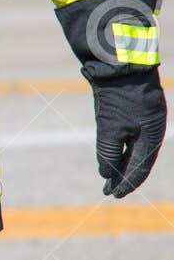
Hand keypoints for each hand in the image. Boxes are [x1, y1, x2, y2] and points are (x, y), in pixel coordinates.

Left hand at [91, 70, 165, 196]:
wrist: (118, 64)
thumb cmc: (118, 98)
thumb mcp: (110, 129)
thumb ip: (108, 153)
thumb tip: (107, 173)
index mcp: (152, 136)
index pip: (140, 167)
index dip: (127, 183)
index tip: (113, 194)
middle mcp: (151, 129)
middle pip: (138, 159)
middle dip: (123, 176)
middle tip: (108, 191)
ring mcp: (143, 119)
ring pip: (133, 148)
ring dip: (120, 163)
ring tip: (107, 178)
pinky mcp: (133, 111)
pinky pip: (128, 136)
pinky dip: (120, 148)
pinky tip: (110, 156)